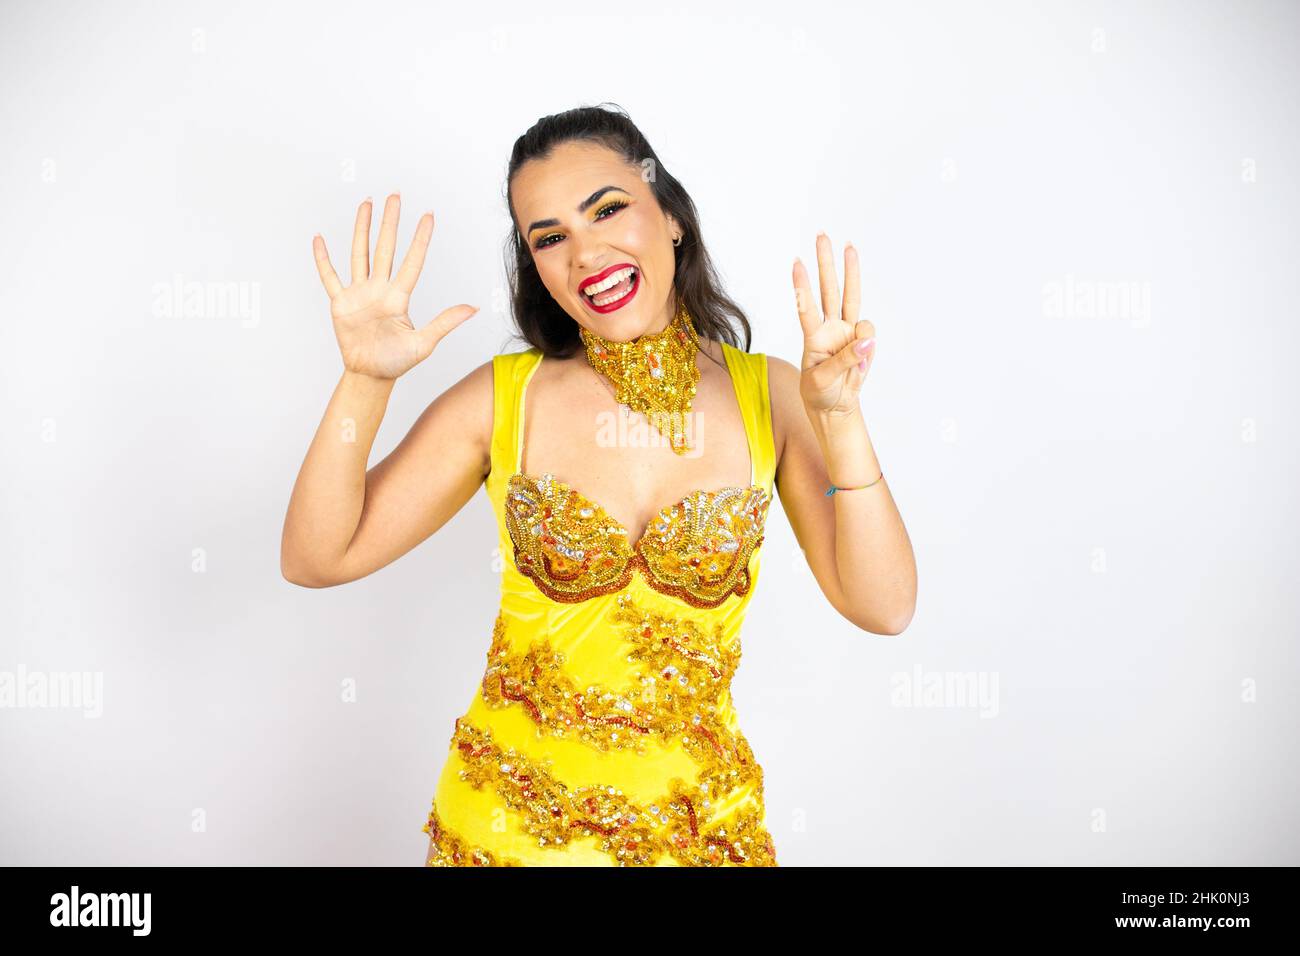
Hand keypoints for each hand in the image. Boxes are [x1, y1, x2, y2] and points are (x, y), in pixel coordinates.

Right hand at [312, 193, 477, 379]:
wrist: (371, 375)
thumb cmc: (397, 362)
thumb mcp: (424, 343)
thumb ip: (445, 322)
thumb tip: (473, 308)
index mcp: (399, 297)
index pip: (412, 261)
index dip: (420, 239)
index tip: (429, 215)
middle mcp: (379, 289)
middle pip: (385, 248)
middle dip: (390, 221)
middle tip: (395, 195)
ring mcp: (359, 294)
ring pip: (360, 253)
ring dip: (362, 228)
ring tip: (366, 203)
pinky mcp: (340, 303)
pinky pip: (330, 277)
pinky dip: (323, 260)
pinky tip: (319, 239)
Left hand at [792, 233, 874, 417]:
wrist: (836, 407)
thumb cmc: (820, 393)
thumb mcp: (823, 381)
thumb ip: (843, 360)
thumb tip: (867, 340)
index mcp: (812, 337)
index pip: (806, 307)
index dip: (802, 286)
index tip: (797, 262)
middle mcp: (829, 328)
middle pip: (828, 289)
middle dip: (826, 261)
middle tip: (822, 235)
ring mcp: (847, 332)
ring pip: (850, 295)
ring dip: (851, 269)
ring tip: (850, 246)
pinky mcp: (862, 341)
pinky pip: (869, 334)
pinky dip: (867, 347)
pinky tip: (859, 365)